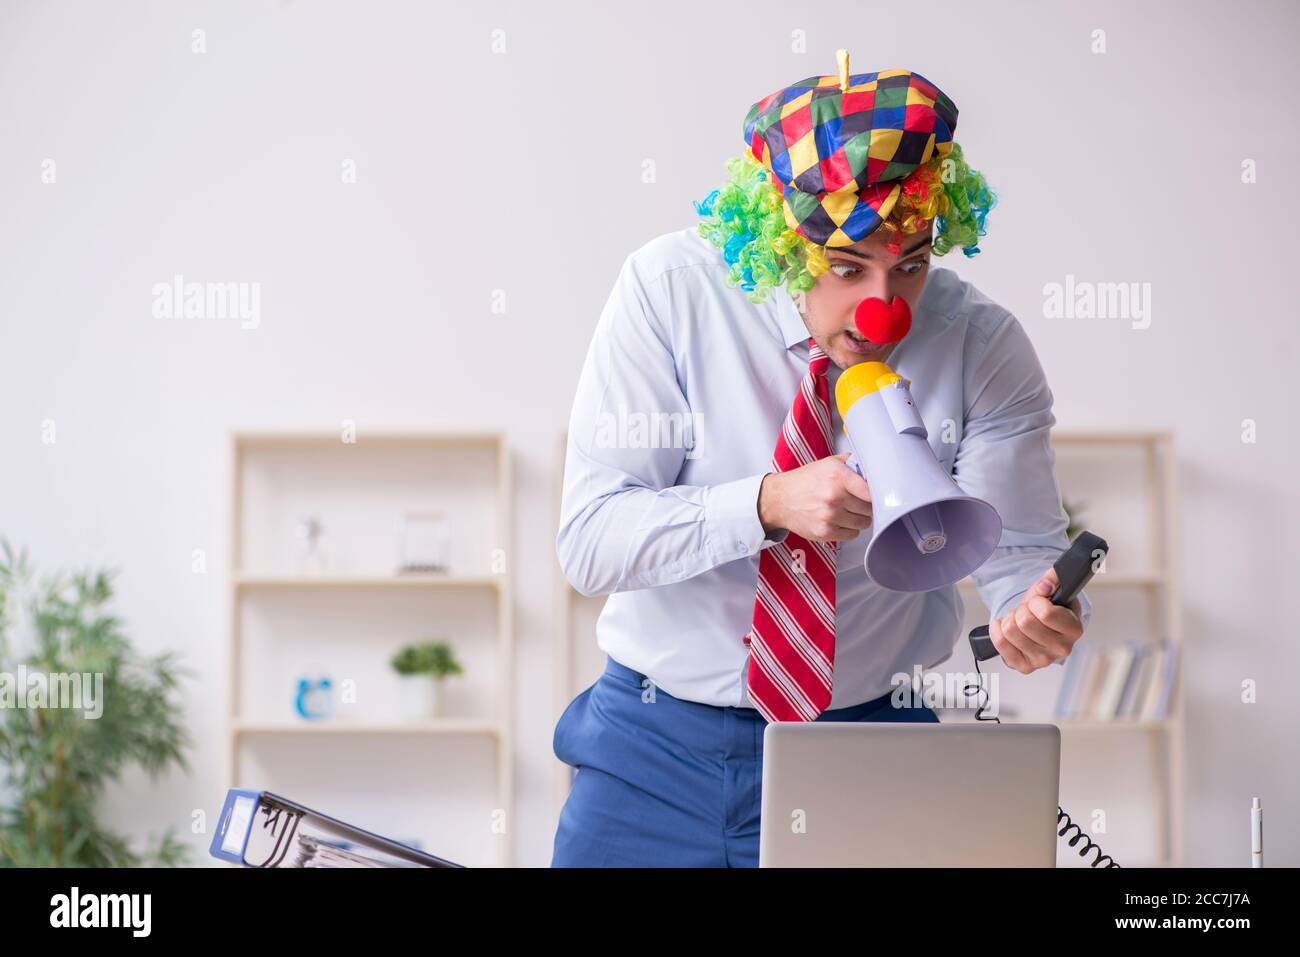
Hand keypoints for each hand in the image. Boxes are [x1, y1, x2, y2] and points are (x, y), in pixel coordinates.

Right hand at [757, 453, 871, 542]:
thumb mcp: (828, 463)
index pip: (871, 491)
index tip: (875, 495)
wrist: (779, 499)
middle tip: (858, 503)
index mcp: (838, 476)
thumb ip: (852, 463)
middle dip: (866, 506)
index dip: (876, 494)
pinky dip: (849, 529)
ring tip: (847, 511)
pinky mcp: (824, 532)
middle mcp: (834, 496)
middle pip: (869, 508)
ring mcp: (829, 516)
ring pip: (863, 523)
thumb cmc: (804, 481)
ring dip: (859, 518)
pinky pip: (851, 535)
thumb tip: (874, 467)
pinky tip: (839, 520)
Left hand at [990, 567, 1084, 673]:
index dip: (1036, 602)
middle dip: (1021, 610)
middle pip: (1024, 621)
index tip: (1038, 602)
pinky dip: (997, 629)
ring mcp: (1042, 660)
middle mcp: (1062, 648)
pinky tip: (1006, 627)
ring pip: (1010, 630)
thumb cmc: (1049, 610)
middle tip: (1026, 611)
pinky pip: (1000, 643)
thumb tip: (1044, 586)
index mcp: (1074, 629)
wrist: (1041, 626)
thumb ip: (1051, 580)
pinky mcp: (1024, 666)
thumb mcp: (1053, 590)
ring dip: (1010, 619)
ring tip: (1018, 620)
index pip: (1046, 613)